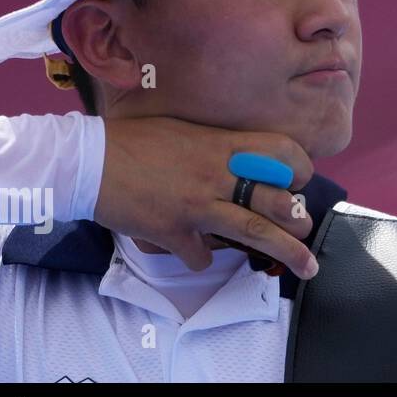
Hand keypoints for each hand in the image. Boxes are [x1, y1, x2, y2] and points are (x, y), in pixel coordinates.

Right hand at [94, 116, 317, 278]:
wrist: (88, 161)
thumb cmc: (134, 140)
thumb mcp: (186, 130)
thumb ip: (216, 147)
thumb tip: (241, 159)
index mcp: (222, 145)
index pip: (281, 152)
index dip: (300, 166)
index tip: (302, 179)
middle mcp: (217, 176)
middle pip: (276, 200)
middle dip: (299, 219)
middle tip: (306, 228)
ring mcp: (197, 207)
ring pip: (255, 232)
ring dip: (287, 251)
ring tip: (308, 266)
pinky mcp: (174, 233)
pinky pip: (202, 256)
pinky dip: (203, 258)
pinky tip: (197, 253)